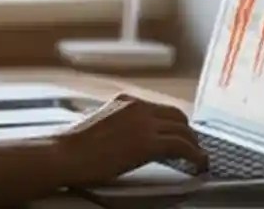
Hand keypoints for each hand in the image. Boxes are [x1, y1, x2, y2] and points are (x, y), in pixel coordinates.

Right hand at [53, 93, 207, 186]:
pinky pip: (183, 146)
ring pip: (183, 130)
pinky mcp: (147, 143)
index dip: (175, 122)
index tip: (181, 133)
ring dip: (195, 145)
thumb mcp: (98, 124)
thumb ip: (117, 124)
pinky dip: (196, 155)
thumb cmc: (72, 147)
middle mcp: (137, 106)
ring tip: (200, 158)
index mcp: (125, 100)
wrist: (63, 154)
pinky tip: (199, 164)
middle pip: (177, 116)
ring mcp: (144, 123)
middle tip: (194, 147)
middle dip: (188, 131)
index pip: (160, 108)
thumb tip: (128, 138)